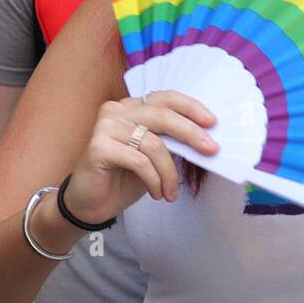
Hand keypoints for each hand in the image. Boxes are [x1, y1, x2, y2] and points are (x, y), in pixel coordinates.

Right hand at [63, 91, 218, 224]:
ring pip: (153, 144)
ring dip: (169, 172)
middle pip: (163, 116)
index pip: (165, 98)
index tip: (213, 122)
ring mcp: (105, 126)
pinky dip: (154, 180)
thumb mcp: (153, 155)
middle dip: (191, 134)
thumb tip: (205, 137)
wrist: (91, 204)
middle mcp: (117, 110)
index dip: (191, 107)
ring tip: (171, 193)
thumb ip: (171, 141)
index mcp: (131, 107)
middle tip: (211, 150)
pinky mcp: (98, 146)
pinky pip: (139, 161)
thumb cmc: (124, 178)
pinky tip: (157, 194)